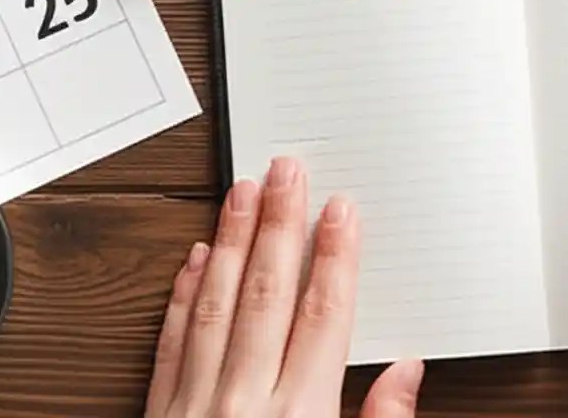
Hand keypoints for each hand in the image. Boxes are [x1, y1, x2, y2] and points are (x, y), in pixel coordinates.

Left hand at [145, 157, 423, 417]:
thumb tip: (407, 373)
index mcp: (302, 416)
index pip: (324, 317)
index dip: (335, 258)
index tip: (340, 212)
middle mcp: (245, 403)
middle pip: (268, 295)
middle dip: (280, 225)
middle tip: (287, 174)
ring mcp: (196, 407)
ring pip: (217, 306)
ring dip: (232, 242)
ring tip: (241, 193)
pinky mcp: (161, 416)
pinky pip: (171, 344)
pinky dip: (184, 296)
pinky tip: (196, 258)